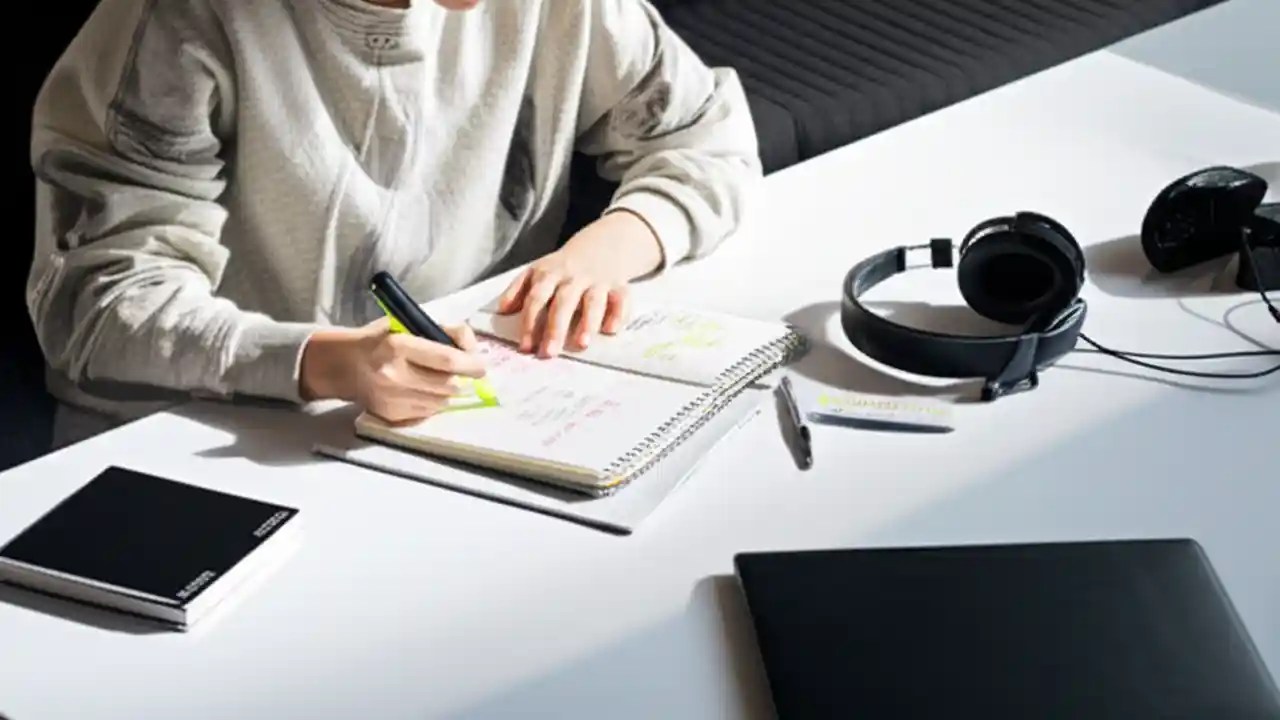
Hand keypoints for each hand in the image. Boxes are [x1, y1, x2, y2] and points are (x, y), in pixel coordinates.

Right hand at [299, 318, 486, 423]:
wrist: (343, 365)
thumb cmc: (380, 339)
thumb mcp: (407, 323)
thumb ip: (443, 332)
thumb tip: (472, 349)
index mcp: (397, 346)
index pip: (446, 361)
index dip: (470, 364)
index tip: (481, 366)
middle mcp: (394, 376)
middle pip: (448, 384)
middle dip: (461, 378)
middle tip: (461, 370)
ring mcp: (392, 399)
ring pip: (442, 401)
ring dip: (448, 390)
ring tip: (438, 378)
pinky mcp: (391, 416)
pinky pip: (428, 412)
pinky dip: (434, 402)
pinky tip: (423, 390)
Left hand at [495, 210, 661, 356]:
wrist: (603, 243)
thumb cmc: (565, 266)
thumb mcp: (538, 270)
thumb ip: (518, 289)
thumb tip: (502, 309)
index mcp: (550, 274)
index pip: (537, 298)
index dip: (530, 323)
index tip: (526, 347)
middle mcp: (573, 277)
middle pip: (563, 302)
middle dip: (555, 328)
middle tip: (549, 353)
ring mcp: (598, 281)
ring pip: (593, 301)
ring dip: (588, 322)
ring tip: (581, 344)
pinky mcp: (619, 286)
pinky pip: (621, 299)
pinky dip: (619, 314)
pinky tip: (611, 330)